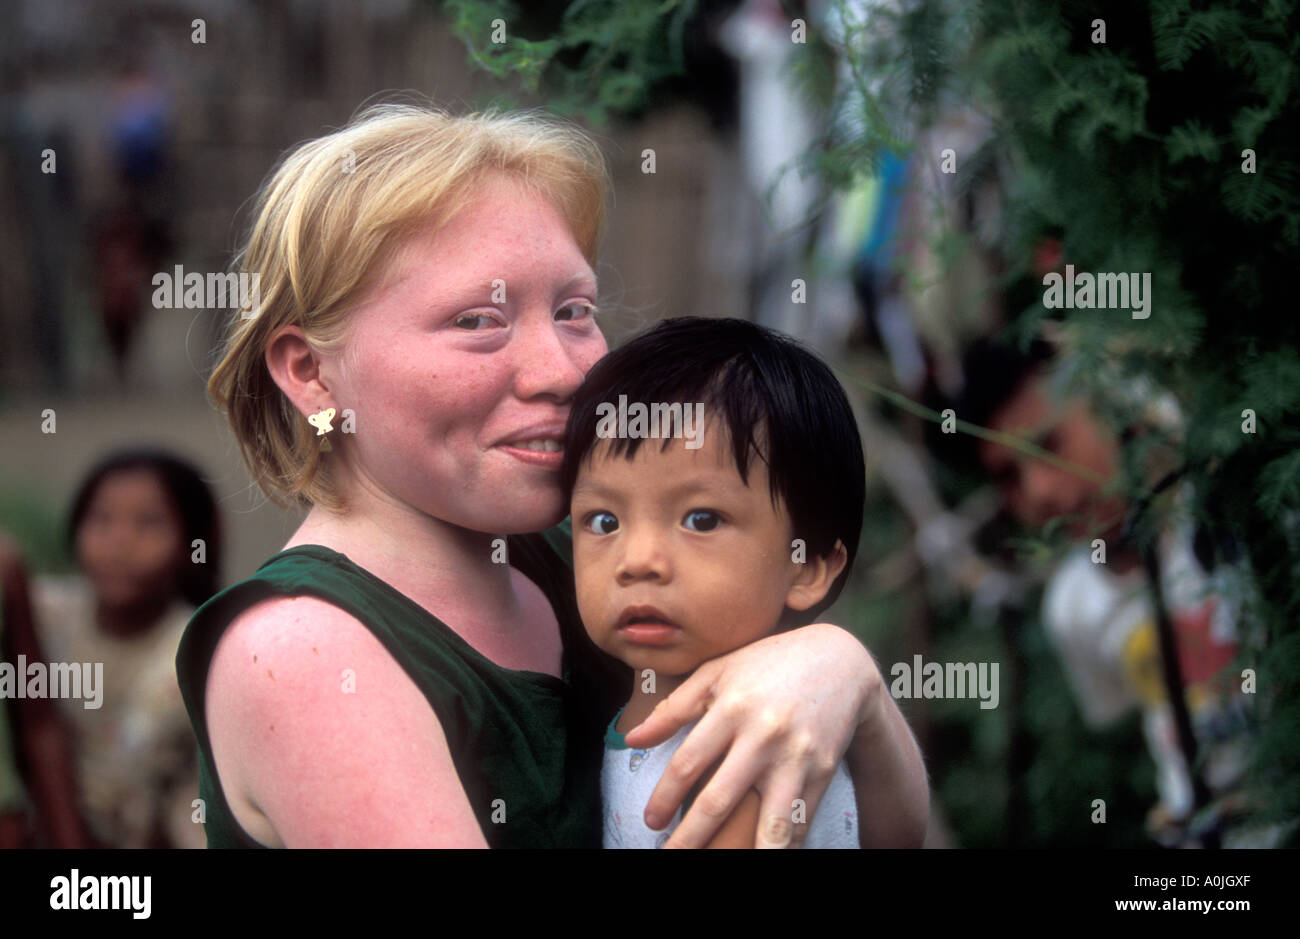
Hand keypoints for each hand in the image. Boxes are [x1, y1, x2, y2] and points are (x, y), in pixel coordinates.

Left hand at [622, 622, 883, 847]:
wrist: (839, 659)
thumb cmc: (767, 664)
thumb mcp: (717, 671)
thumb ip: (674, 707)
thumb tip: (630, 739)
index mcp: (731, 707)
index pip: (688, 762)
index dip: (665, 797)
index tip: (651, 821)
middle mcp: (762, 735)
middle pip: (719, 799)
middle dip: (691, 837)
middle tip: (669, 858)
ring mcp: (796, 756)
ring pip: (771, 820)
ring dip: (752, 852)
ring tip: (730, 866)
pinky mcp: (822, 771)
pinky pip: (801, 820)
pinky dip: (784, 844)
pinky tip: (766, 853)